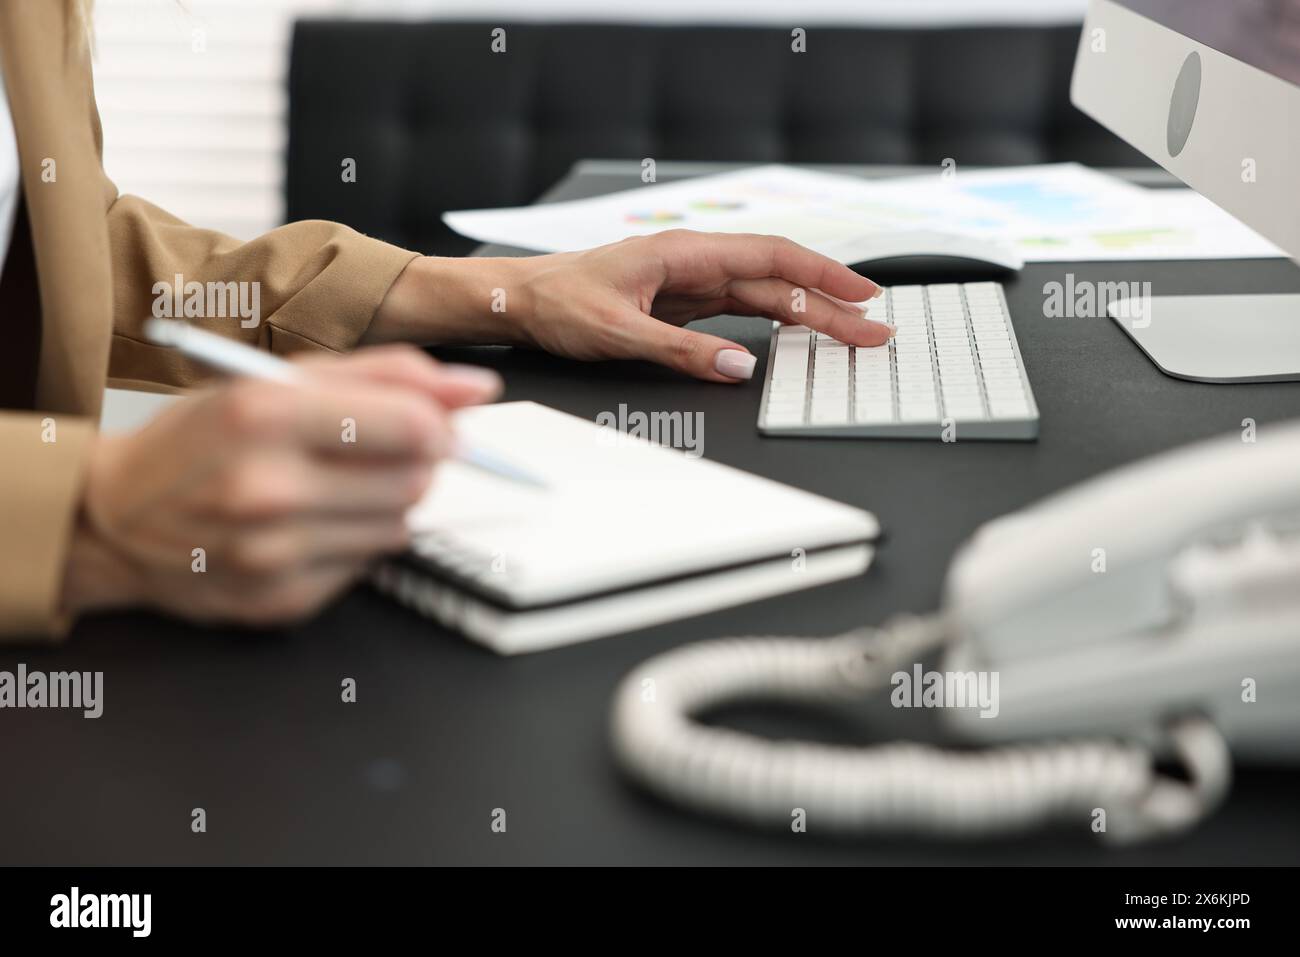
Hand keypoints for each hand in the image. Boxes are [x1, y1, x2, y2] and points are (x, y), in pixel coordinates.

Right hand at [60, 346, 500, 625]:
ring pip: (400, 526)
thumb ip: (384, 374)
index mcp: (265, 415)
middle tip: (377, 452)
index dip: (442, 424)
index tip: (441, 422)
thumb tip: (475, 389)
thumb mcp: (277, 381)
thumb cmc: (200, 441)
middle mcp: (268, 489)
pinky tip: (312, 525)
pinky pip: (367, 565)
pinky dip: (356, 541)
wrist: (115, 520)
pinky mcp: (281, 601)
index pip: (413, 427)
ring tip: (336, 486)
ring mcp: (274, 554)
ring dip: (388, 502)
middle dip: (415, 462)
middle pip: (415, 481)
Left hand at [367, 231, 890, 381]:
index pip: (772, 258)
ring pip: (763, 296)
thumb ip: (682, 350)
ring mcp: (690, 284)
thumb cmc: (557, 302)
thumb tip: (739, 366)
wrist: (520, 301)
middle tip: (873, 330)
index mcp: (685, 253)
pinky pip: (739, 311)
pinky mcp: (681, 306)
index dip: (823, 275)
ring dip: (807, 313)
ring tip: (849, 333)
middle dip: (830, 303)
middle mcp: (694, 263)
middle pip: (778, 281)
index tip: (863, 295)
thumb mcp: (618, 332)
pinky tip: (796, 331)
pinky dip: (774, 322)